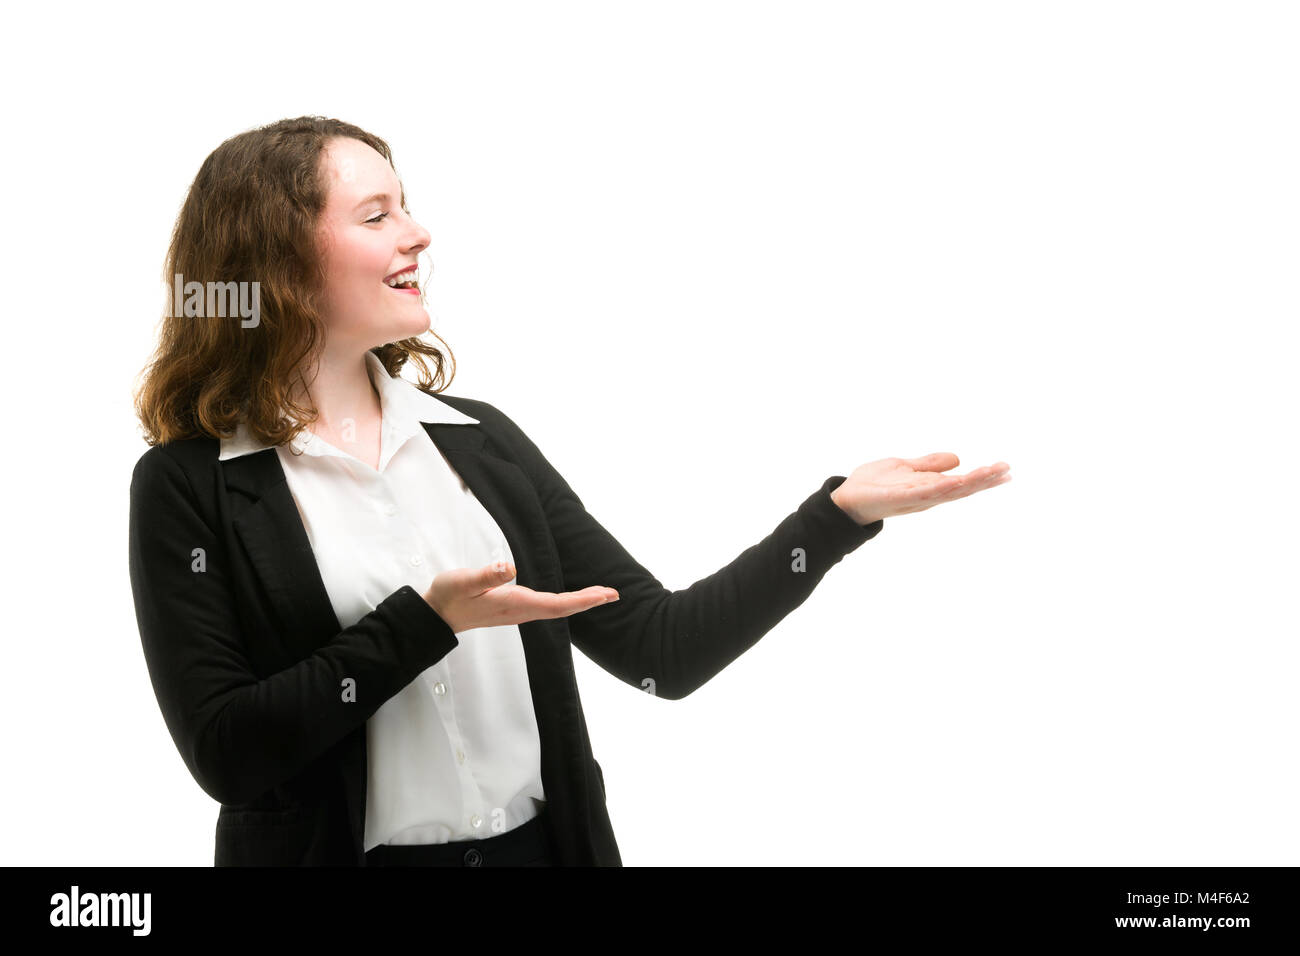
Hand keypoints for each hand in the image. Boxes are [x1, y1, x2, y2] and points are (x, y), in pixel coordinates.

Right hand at [423, 561, 618, 634]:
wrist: (436, 615)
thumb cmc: (449, 597)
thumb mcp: (463, 582)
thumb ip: (486, 576)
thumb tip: (509, 568)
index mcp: (514, 604)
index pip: (556, 604)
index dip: (582, 600)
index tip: (604, 595)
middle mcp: (520, 611)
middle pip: (562, 609)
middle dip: (589, 601)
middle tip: (614, 594)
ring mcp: (518, 611)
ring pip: (556, 609)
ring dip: (580, 602)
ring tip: (601, 594)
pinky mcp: (513, 608)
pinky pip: (547, 607)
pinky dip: (565, 601)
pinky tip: (570, 598)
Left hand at [830, 453, 1010, 524]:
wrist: (846, 499)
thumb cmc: (873, 485)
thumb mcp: (906, 467)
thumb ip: (930, 465)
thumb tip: (958, 459)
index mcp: (930, 488)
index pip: (963, 483)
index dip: (984, 478)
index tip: (1006, 471)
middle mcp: (926, 496)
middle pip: (961, 488)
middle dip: (984, 480)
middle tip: (1007, 471)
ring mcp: (913, 498)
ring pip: (947, 491)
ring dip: (968, 483)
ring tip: (990, 473)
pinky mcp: (898, 497)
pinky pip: (922, 493)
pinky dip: (938, 488)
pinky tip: (953, 481)